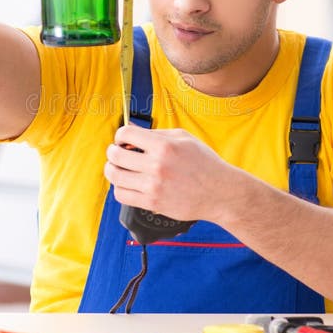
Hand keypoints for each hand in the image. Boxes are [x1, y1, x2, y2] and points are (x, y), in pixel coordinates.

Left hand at [104, 125, 237, 222]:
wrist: (220, 192)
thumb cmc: (204, 162)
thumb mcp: (184, 138)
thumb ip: (156, 133)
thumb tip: (130, 130)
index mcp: (164, 146)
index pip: (125, 134)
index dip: (120, 135)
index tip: (124, 140)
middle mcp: (157, 165)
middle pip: (115, 156)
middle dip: (112, 152)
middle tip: (118, 153)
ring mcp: (153, 186)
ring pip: (115, 176)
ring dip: (113, 170)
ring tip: (120, 168)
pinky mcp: (152, 203)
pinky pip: (122, 195)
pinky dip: (120, 188)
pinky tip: (129, 184)